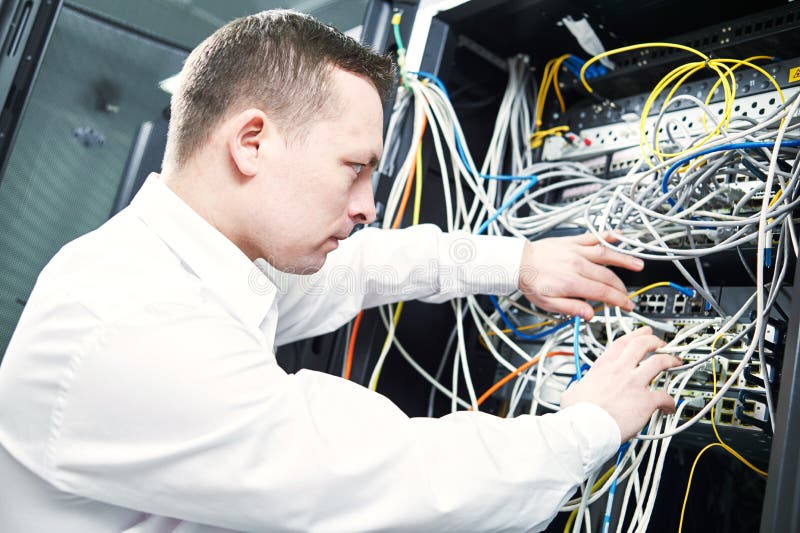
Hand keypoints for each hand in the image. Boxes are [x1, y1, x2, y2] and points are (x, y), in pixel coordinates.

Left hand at [518, 231, 642, 318]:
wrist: (518, 262)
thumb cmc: (532, 282)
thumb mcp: (548, 304)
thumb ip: (571, 308)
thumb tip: (589, 314)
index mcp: (571, 282)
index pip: (602, 293)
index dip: (618, 300)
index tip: (627, 305)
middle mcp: (576, 264)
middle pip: (607, 276)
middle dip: (622, 287)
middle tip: (629, 295)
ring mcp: (575, 251)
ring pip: (605, 254)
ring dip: (624, 259)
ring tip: (639, 265)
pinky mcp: (572, 241)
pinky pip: (592, 237)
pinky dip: (606, 236)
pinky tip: (617, 236)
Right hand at [560, 327, 680, 440]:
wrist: (585, 428)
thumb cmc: (577, 414)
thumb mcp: (572, 392)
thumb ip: (579, 386)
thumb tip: (577, 389)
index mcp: (602, 367)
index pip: (622, 342)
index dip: (635, 334)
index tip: (642, 333)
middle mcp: (620, 370)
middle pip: (643, 345)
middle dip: (655, 341)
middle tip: (661, 344)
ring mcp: (634, 383)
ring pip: (660, 362)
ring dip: (671, 360)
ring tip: (676, 362)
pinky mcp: (645, 401)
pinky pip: (665, 396)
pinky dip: (670, 401)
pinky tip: (669, 406)